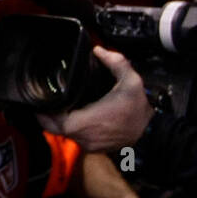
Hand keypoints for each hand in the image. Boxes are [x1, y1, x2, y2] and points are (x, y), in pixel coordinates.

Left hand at [38, 47, 153, 152]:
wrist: (152, 132)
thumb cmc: (138, 109)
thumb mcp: (130, 81)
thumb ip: (115, 62)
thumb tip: (98, 49)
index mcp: (83, 121)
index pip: (51, 118)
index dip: (45, 108)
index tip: (44, 96)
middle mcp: (81, 136)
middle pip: (51, 127)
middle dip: (46, 115)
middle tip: (46, 100)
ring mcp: (87, 145)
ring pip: (62, 134)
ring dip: (58, 121)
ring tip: (57, 105)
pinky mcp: (93, 148)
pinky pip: (74, 138)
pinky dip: (71, 128)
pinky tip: (72, 115)